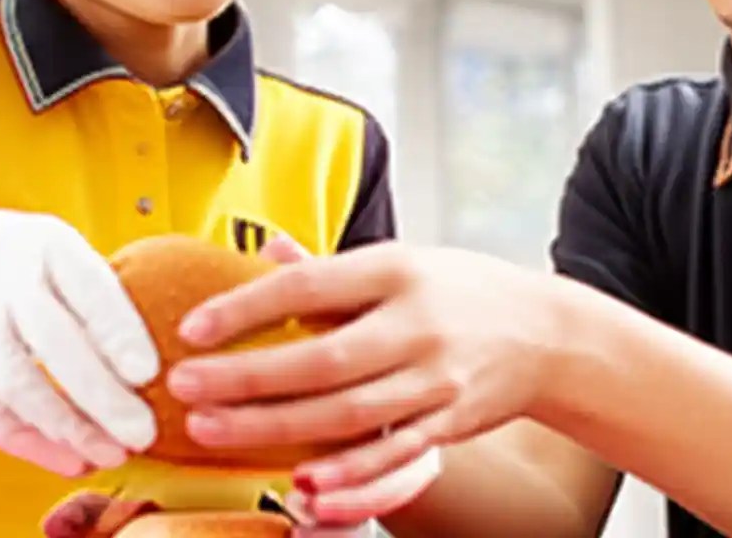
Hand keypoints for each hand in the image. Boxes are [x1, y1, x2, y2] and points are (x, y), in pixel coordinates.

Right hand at [0, 209, 159, 476]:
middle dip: (99, 392)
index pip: (86, 288)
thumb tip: (180, 345)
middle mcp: (7, 284)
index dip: (116, 330)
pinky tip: (73, 460)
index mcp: (48, 248)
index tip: (148, 372)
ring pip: (18, 383)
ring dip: (67, 426)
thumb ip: (106, 293)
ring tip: (113, 453)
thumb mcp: (64, 253)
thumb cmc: (28, 265)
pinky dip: (32, 442)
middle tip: (142, 431)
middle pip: (52, 341)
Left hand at [172, 240, 500, 518]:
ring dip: (275, 427)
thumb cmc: (458, 292)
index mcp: (396, 271)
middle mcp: (416, 323)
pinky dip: (347, 473)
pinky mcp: (449, 422)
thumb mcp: (401, 262)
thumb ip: (331, 268)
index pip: (310, 286)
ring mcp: (436, 377)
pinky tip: (299, 483)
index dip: (247, 307)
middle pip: (322, 358)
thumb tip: (266, 248)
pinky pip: (393, 454)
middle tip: (184, 388)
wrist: (547, 333)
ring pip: (347, 412)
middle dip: (246, 378)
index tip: (192, 328)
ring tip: (212, 429)